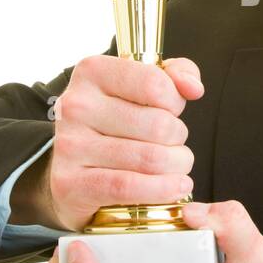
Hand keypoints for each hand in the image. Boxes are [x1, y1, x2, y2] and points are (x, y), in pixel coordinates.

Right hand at [39, 55, 204, 232]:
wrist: (69, 171)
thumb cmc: (112, 125)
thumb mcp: (138, 88)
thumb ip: (173, 74)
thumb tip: (193, 88)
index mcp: (92, 72)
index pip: (154, 83)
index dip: (175, 101)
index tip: (172, 111)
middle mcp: (77, 105)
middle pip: (158, 125)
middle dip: (178, 139)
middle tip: (173, 144)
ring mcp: (70, 145)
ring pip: (150, 158)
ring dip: (176, 166)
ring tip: (177, 166)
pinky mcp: (71, 182)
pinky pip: (128, 186)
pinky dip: (161, 189)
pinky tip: (176, 187)